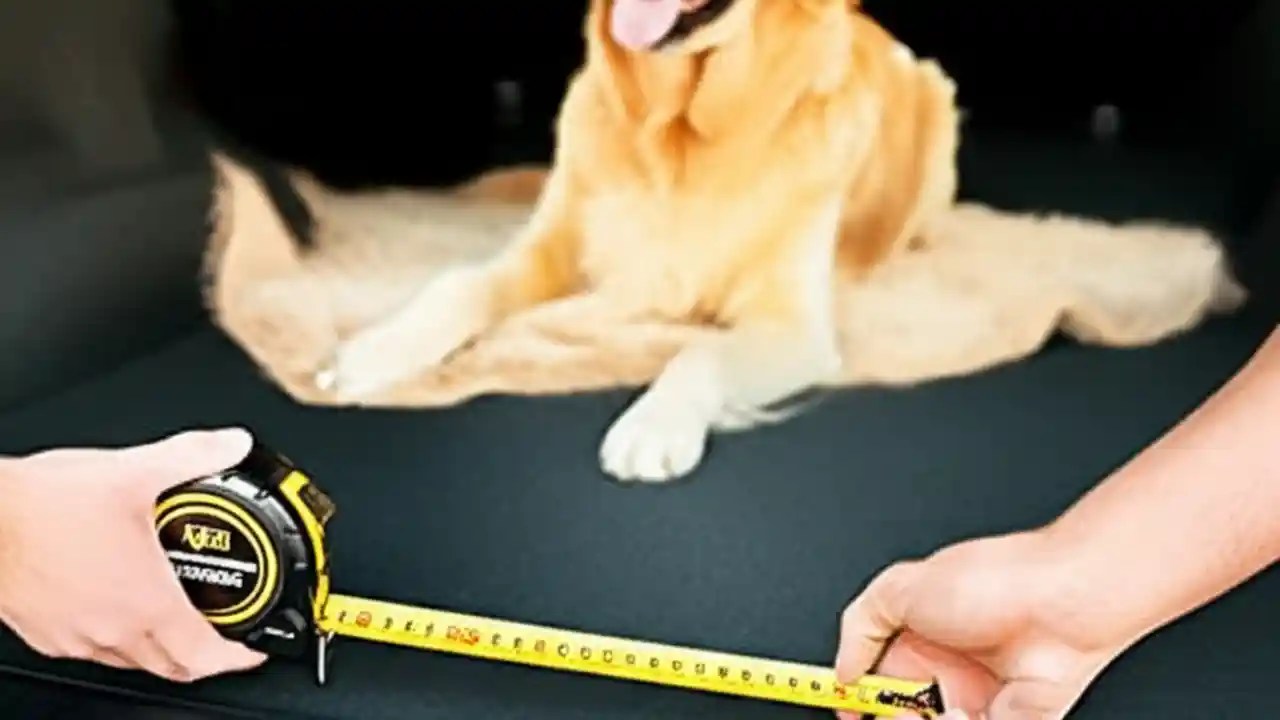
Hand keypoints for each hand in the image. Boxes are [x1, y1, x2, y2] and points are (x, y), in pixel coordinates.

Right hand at [0, 428, 267, 681]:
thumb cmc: (39, 506)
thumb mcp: (134, 470)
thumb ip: (193, 455)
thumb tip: (231, 445)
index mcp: (144, 602)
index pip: (207, 655)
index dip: (241, 654)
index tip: (255, 644)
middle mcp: (113, 630)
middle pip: (175, 666)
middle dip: (209, 655)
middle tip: (226, 633)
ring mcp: (77, 637)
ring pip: (135, 661)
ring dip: (165, 646)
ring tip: (180, 616)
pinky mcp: (47, 634)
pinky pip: (96, 649)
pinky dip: (121, 636)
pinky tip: (121, 603)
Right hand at [834, 531, 1127, 719]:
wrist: (1062, 600)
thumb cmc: (994, 579)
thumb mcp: (899, 587)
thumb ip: (859, 625)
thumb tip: (843, 669)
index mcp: (917, 641)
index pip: (875, 684)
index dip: (856, 702)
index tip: (846, 710)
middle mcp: (947, 674)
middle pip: (902, 716)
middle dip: (890, 719)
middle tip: (896, 712)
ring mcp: (981, 700)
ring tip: (940, 713)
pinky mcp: (1014, 719)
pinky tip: (968, 713)